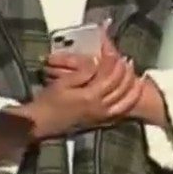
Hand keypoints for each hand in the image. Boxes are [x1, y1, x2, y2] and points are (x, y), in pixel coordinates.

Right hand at [29, 37, 143, 137]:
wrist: (40, 124)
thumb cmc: (47, 102)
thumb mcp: (61, 84)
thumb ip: (82, 73)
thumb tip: (96, 63)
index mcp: (91, 96)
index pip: (110, 75)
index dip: (113, 60)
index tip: (112, 49)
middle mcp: (101, 107)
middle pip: (122, 86)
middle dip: (125, 70)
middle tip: (126, 59)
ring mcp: (103, 115)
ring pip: (127, 99)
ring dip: (132, 85)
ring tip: (132, 73)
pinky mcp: (101, 121)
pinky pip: (122, 111)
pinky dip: (130, 100)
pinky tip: (131, 93)